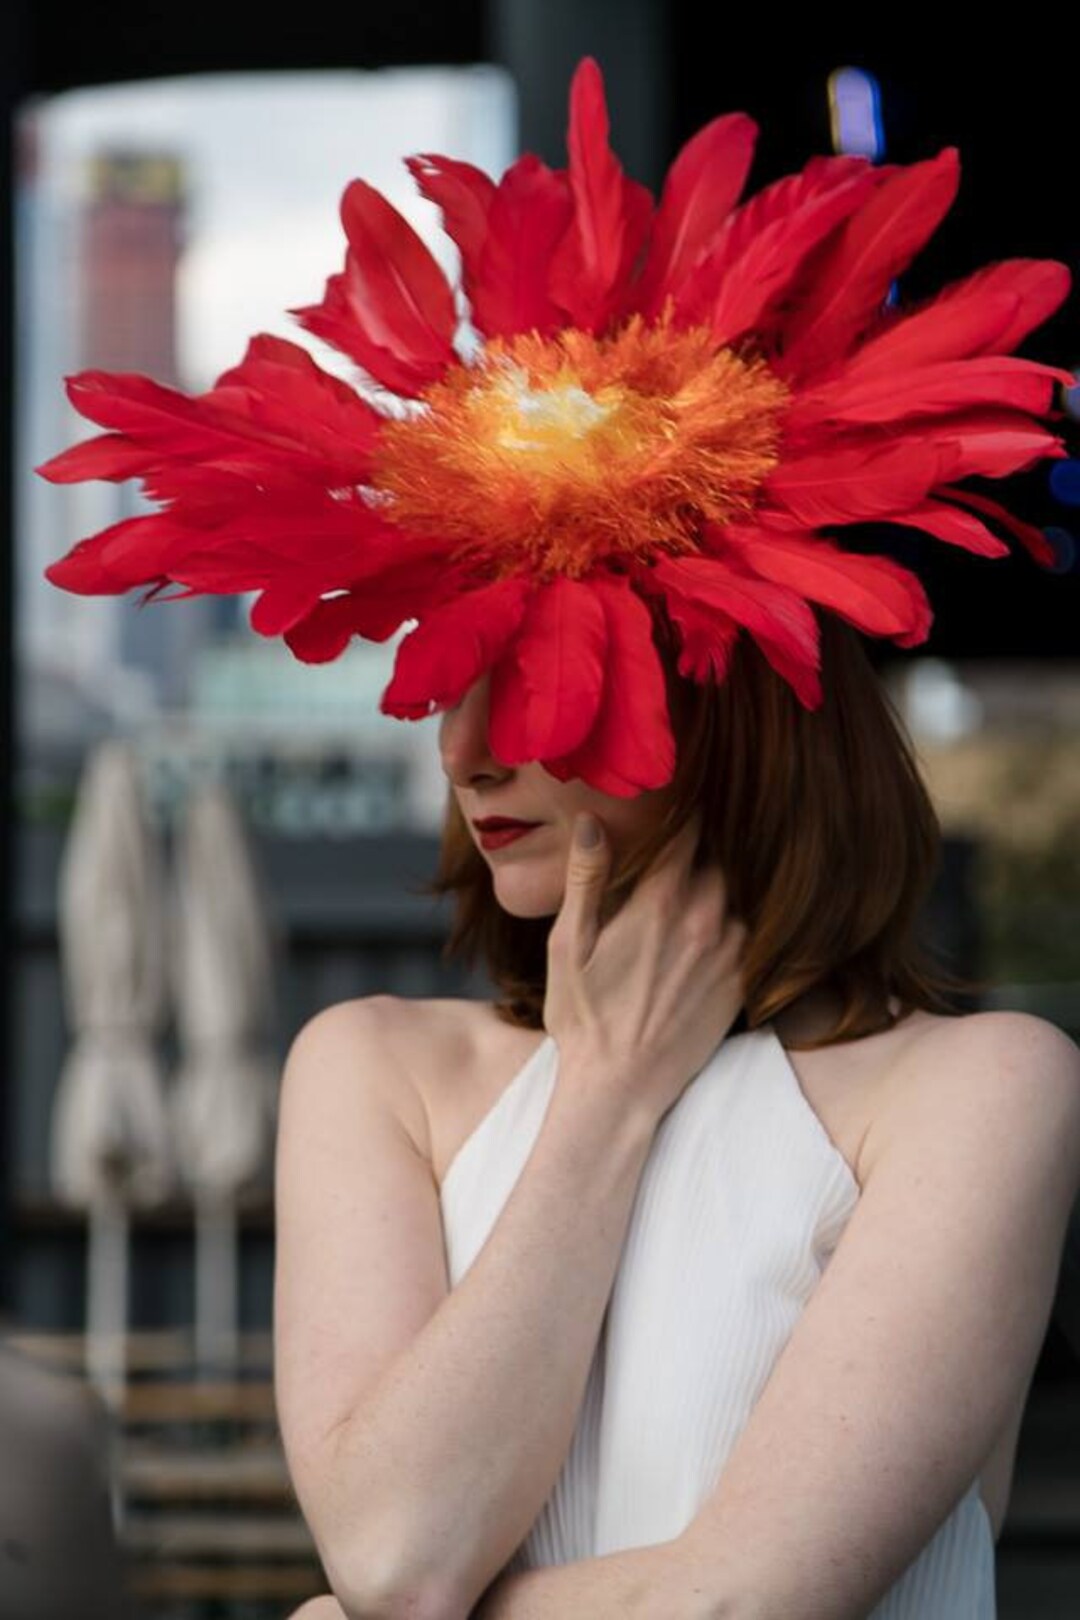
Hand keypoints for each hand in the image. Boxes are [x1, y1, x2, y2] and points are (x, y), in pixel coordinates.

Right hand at [543, 810, 746, 1133]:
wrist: (621, 1088)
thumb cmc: (584, 1017)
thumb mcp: (569, 945)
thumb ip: (586, 879)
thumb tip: (595, 820)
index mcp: (660, 901)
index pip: (688, 830)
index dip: (683, 810)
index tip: (676, 797)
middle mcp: (705, 918)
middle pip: (718, 857)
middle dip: (701, 847)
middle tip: (682, 842)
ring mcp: (730, 950)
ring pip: (736, 892)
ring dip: (718, 883)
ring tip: (693, 886)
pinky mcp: (742, 979)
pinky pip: (748, 930)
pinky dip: (732, 919)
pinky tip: (708, 928)